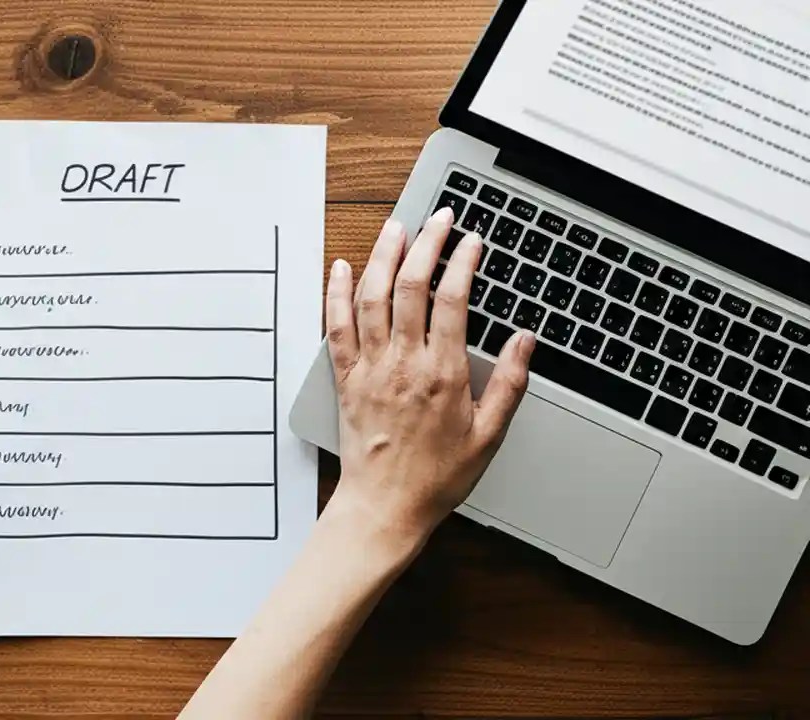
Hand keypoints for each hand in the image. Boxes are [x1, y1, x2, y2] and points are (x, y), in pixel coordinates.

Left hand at [324, 207, 534, 547]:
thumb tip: (526, 340)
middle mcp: (403, 364)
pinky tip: (340, 268)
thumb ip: (509, 383)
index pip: (452, 301)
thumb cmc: (436, 477)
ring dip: (382, 257)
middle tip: (438, 218)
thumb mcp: (489, 435)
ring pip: (371, 298)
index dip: (462, 263)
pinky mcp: (345, 379)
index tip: (471, 241)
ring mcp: (369, 368)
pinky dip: (335, 294)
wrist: (384, 507)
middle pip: (411, 287)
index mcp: (442, 374)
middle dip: (426, 244)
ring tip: (395, 228)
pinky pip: (336, 327)